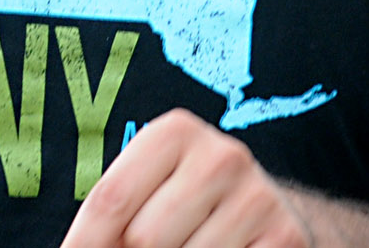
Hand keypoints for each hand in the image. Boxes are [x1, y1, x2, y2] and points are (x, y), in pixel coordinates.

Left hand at [59, 109, 313, 247]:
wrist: (266, 210)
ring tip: (186, 246)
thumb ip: (111, 217)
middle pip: (144, 238)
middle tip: (150, 246)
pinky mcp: (285, 236)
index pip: (110, 200)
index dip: (83, 243)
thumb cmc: (183, 204)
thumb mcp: (147, 192)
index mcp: (175, 132)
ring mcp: (257, 197)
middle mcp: (221, 156)